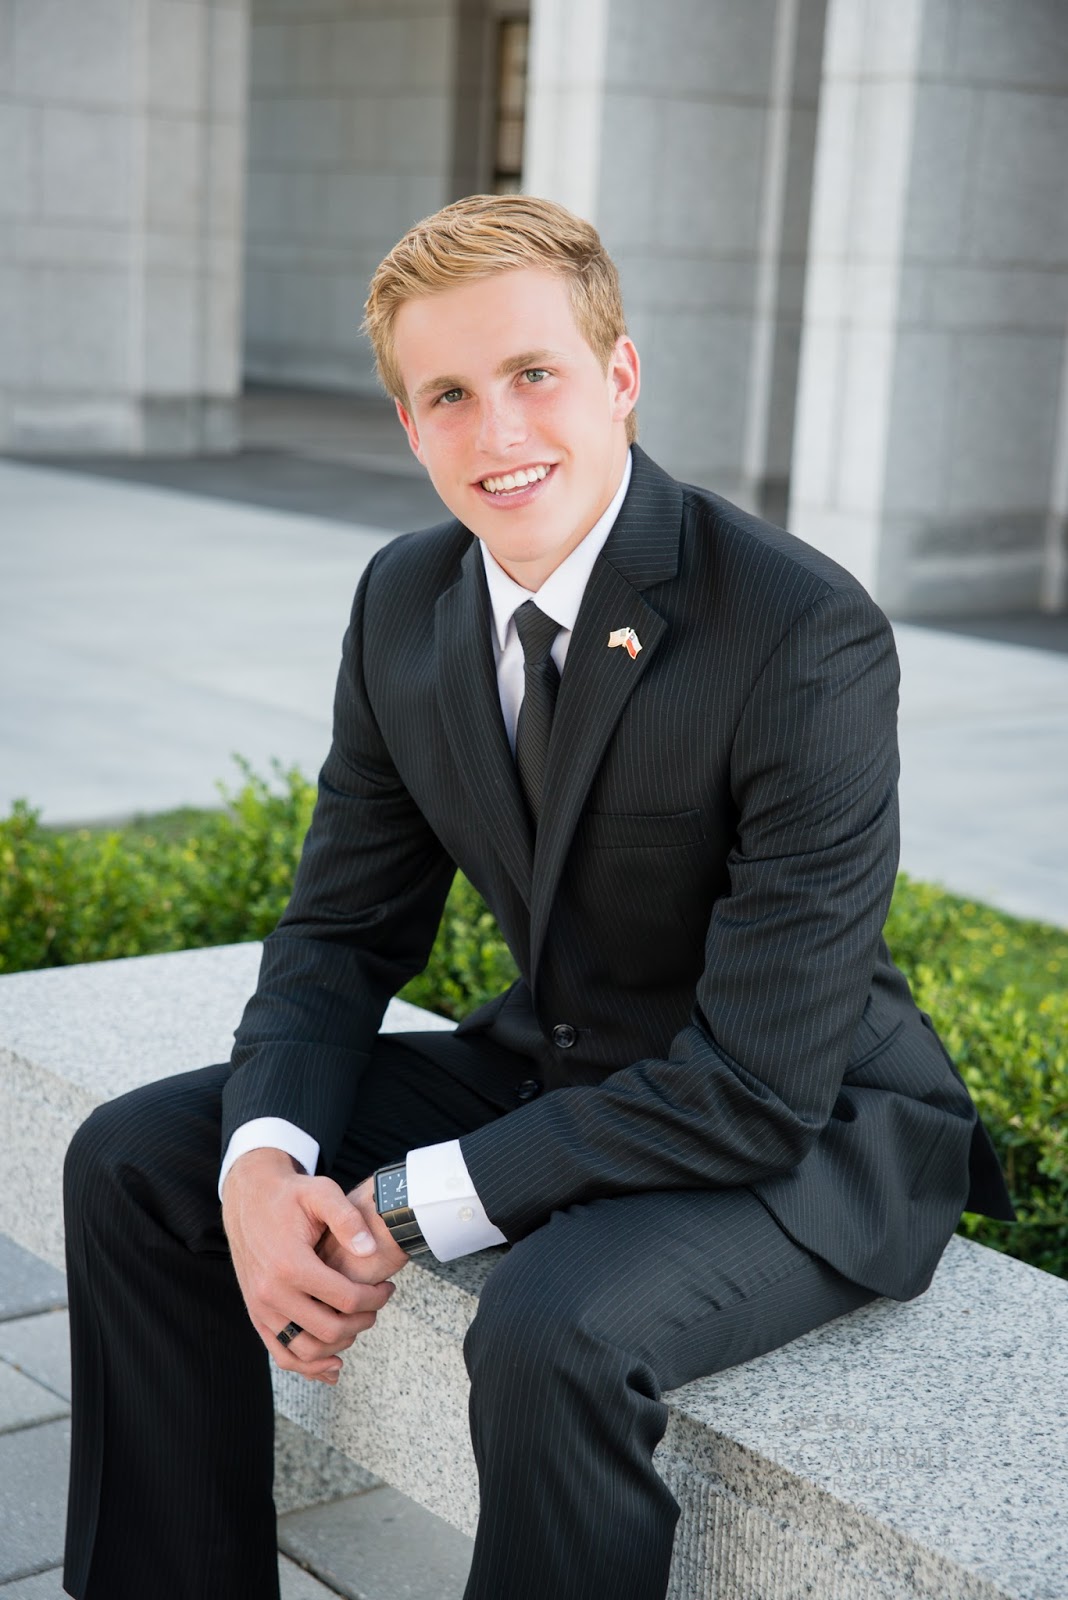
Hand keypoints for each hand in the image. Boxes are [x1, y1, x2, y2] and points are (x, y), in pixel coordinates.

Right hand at [222, 1148, 395, 1385]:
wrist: (249, 1198)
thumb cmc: (289, 1195)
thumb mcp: (321, 1192)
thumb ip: (348, 1219)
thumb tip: (370, 1250)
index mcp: (290, 1264)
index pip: (345, 1299)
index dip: (375, 1298)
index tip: (387, 1288)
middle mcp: (271, 1293)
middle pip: (330, 1330)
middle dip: (362, 1322)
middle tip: (376, 1304)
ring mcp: (261, 1309)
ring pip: (306, 1350)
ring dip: (339, 1346)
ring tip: (358, 1325)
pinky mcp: (257, 1316)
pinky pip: (281, 1354)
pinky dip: (308, 1366)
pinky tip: (332, 1365)